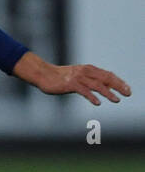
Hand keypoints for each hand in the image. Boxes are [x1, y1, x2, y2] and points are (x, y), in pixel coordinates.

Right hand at [12, 52, 130, 105]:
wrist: (43, 74)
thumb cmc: (59, 77)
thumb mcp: (77, 76)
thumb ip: (88, 80)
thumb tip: (101, 87)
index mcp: (88, 69)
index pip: (108, 75)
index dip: (118, 81)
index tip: (126, 89)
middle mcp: (85, 72)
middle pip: (106, 78)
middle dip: (118, 86)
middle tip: (127, 93)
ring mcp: (78, 78)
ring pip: (97, 85)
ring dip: (108, 93)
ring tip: (116, 100)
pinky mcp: (70, 84)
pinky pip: (83, 91)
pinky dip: (92, 96)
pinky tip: (98, 103)